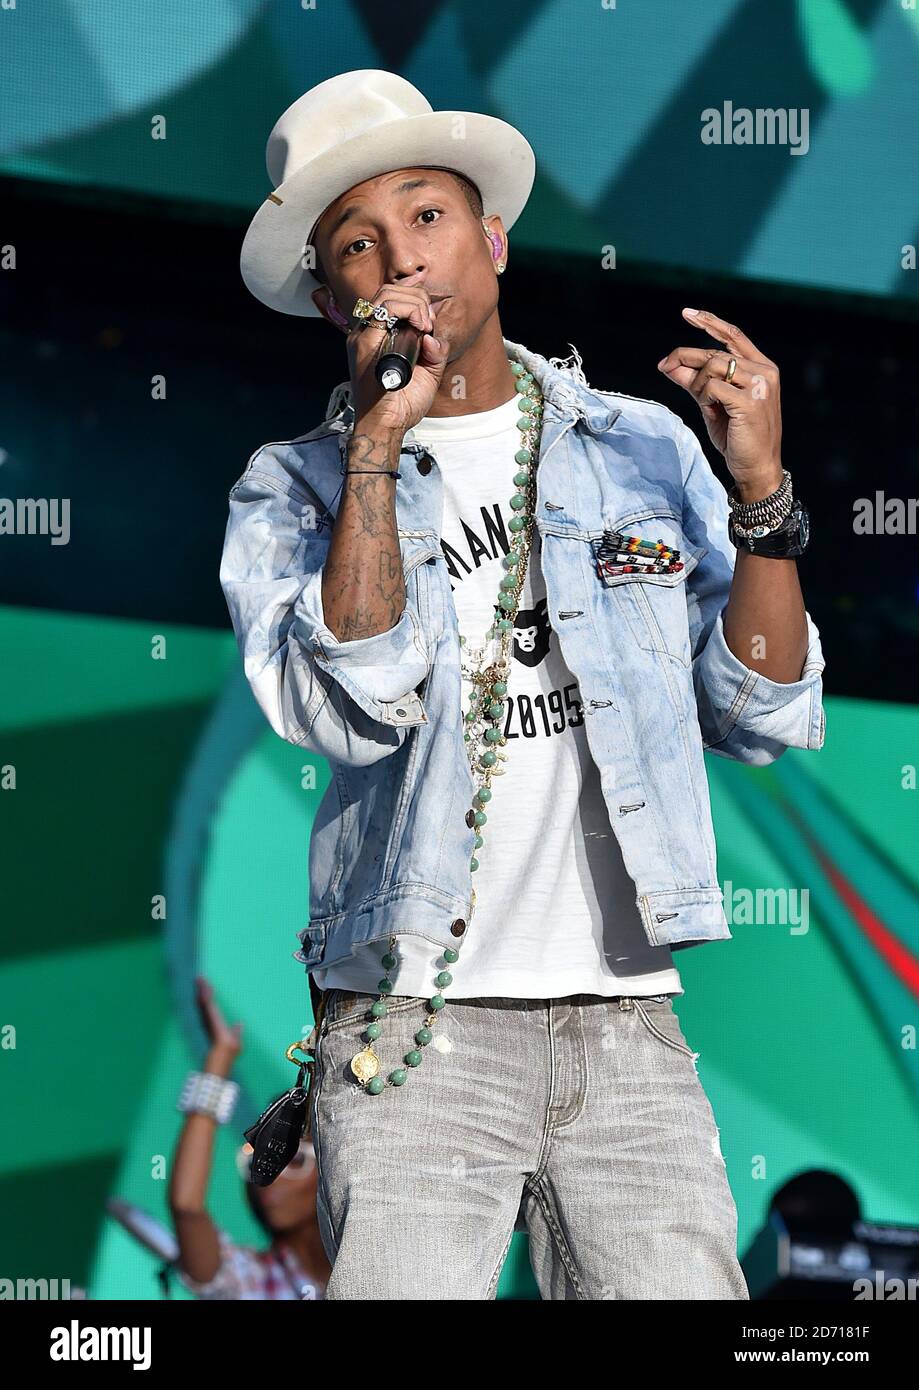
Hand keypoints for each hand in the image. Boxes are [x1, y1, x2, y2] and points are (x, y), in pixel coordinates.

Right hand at [194, 976, 241, 1058]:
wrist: (224, 1056)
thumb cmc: (228, 1052)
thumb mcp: (235, 1040)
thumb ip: (236, 1032)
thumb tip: (240, 1023)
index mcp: (216, 1022)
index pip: (211, 1006)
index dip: (208, 995)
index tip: (206, 985)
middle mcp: (211, 1019)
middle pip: (207, 1001)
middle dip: (204, 989)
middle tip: (200, 977)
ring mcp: (210, 1018)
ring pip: (206, 1000)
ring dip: (203, 989)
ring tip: (200, 977)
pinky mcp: (211, 1017)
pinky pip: (207, 1003)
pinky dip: (205, 994)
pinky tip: (203, 986)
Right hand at [343, 284, 450, 441]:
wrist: (386, 426)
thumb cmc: (401, 405)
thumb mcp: (428, 374)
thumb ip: (435, 352)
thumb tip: (434, 335)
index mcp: (378, 336)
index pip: (393, 299)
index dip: (416, 299)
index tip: (430, 321)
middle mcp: (367, 332)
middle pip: (390, 291)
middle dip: (417, 298)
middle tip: (429, 323)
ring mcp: (362, 336)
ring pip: (387, 295)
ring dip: (414, 303)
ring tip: (425, 325)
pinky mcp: (363, 343)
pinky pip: (383, 311)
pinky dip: (407, 310)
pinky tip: (420, 327)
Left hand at [657, 308, 783, 499]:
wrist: (756, 467)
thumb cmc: (737, 437)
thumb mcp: (713, 404)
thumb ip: (696, 382)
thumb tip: (668, 365)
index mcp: (762, 368)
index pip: (734, 335)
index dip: (710, 322)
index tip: (687, 313)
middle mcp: (764, 372)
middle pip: (715, 352)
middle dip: (685, 358)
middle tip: (664, 366)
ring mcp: (759, 385)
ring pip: (713, 367)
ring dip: (696, 384)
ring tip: (703, 403)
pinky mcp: (749, 401)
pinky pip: (712, 387)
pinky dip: (703, 396)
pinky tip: (711, 410)